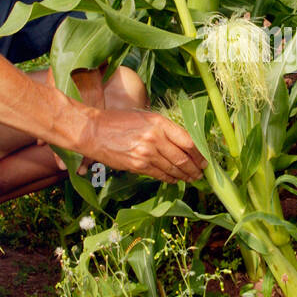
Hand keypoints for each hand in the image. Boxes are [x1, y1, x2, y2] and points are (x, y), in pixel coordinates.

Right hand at [80, 108, 206, 183]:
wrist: (92, 131)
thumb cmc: (118, 121)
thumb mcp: (144, 117)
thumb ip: (164, 129)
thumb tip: (184, 144)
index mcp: (159, 122)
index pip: (188, 141)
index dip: (199, 153)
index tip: (204, 159)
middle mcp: (155, 138)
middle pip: (183, 157)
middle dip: (195, 168)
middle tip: (200, 173)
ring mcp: (146, 153)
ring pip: (173, 168)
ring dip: (184, 176)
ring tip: (191, 178)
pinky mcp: (137, 166)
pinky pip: (160, 175)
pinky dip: (170, 178)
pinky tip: (175, 179)